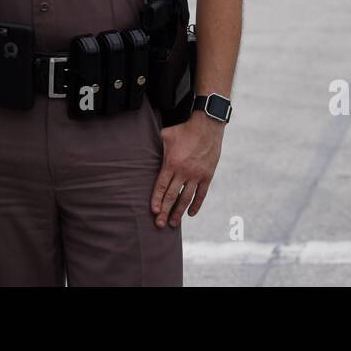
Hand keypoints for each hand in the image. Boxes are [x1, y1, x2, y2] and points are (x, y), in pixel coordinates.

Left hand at [150, 111, 224, 227]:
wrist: (207, 126)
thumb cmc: (184, 130)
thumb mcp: (165, 135)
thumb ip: (156, 146)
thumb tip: (143, 149)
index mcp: (171, 163)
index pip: (162, 186)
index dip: (157, 200)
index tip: (154, 211)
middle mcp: (184, 172)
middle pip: (172, 196)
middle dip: (165, 211)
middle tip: (159, 224)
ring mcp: (197, 175)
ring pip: (186, 198)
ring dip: (179, 212)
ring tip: (173, 223)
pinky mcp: (207, 175)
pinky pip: (201, 194)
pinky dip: (196, 205)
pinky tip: (190, 214)